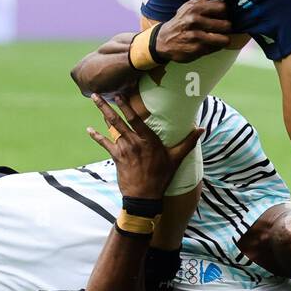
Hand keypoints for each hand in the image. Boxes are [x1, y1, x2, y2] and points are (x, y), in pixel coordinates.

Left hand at [85, 92, 203, 198]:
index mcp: (149, 140)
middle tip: (97, 94)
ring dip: (103, 114)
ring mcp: (124, 150)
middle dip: (106, 106)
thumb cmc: (161, 176)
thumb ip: (188, 142)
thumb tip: (201, 129)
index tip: (118, 95)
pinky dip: (97, 136)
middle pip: (118, 121)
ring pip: (111, 129)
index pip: (136, 119)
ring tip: (96, 101)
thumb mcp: (176, 159)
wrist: (145, 197)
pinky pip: (105, 144)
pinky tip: (89, 130)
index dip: (126, 106)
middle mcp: (134, 143)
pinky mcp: (117, 157)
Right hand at [154, 0, 232, 61]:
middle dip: (226, 27)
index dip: (225, 12)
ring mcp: (196, 36)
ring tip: (218, 37)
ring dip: (222, 39)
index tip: (222, 16)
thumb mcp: (187, 7)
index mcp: (194, 8)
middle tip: (221, 28)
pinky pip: (216, 48)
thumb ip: (203, 0)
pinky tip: (209, 44)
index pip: (222, 7)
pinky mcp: (197, 49)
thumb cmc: (180, 22)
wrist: (163, 41)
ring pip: (224, 39)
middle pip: (226, 24)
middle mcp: (195, 21)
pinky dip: (215, 47)